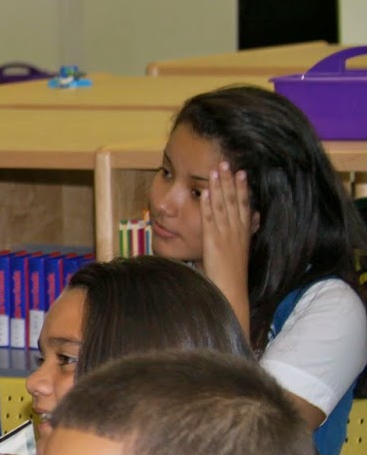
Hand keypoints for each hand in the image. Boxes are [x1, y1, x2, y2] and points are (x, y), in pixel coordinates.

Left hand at [199, 162, 253, 334]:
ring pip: (222, 207)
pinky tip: (203, 193)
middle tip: (227, 163)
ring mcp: (225, 235)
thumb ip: (244, 234)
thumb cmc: (233, 275)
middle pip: (234, 201)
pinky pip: (209, 221)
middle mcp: (236, 231)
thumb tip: (251, 220)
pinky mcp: (213, 242)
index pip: (245, 205)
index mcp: (244, 233)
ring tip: (215, 171)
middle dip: (230, 181)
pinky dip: (207, 206)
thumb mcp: (240, 251)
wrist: (231, 291)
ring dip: (218, 188)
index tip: (242, 173)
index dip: (243, 188)